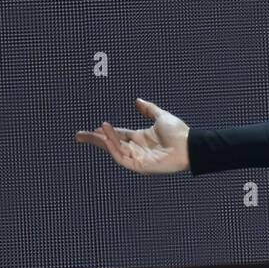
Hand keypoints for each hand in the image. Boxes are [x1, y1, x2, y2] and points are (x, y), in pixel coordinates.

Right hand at [75, 97, 190, 174]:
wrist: (190, 145)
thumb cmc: (179, 133)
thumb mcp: (161, 116)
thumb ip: (148, 109)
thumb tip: (137, 101)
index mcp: (139, 138)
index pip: (117, 135)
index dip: (105, 132)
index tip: (93, 128)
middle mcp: (136, 148)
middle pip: (111, 144)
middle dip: (95, 140)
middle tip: (78, 135)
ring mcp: (137, 158)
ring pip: (115, 150)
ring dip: (105, 140)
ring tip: (97, 130)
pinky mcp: (140, 166)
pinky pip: (122, 158)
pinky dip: (114, 149)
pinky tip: (108, 139)